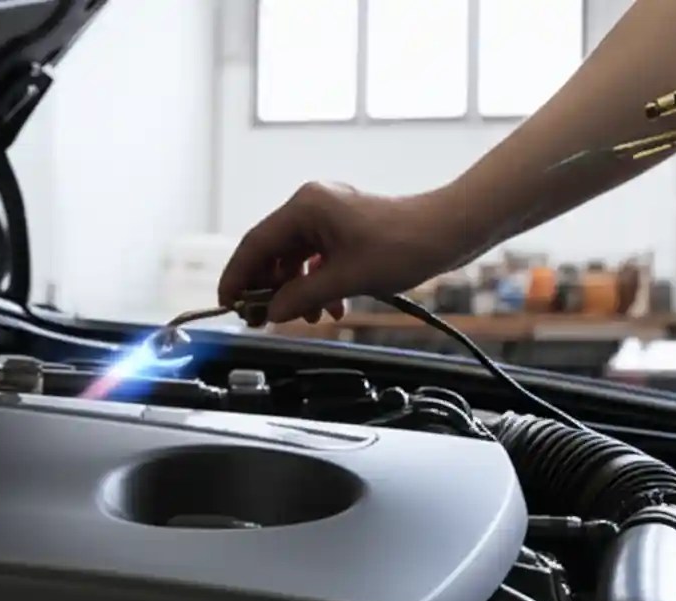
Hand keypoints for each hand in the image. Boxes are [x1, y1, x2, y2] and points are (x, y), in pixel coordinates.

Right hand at [218, 182, 473, 325]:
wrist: (447, 232)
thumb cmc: (403, 245)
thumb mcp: (345, 279)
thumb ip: (301, 296)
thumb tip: (272, 312)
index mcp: (305, 207)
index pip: (255, 244)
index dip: (237, 277)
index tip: (227, 303)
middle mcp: (312, 205)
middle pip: (274, 252)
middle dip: (270, 289)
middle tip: (263, 320)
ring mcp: (330, 215)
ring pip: (297, 258)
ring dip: (298, 290)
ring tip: (307, 318)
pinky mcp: (346, 228)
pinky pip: (319, 258)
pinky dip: (319, 283)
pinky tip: (331, 308)